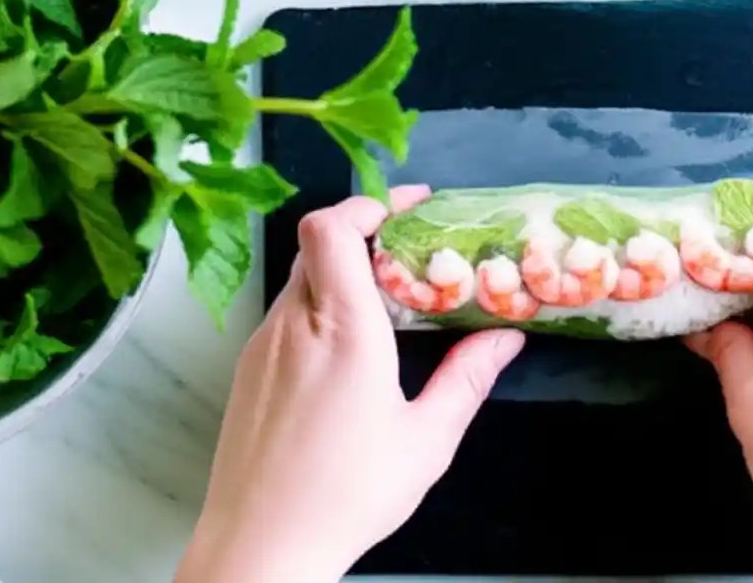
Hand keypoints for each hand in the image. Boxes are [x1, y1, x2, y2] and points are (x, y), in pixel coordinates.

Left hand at [176, 186, 525, 582]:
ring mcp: (262, 346)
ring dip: (341, 271)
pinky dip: (318, 306)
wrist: (260, 547)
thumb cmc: (345, 496)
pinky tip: (348, 345)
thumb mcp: (426, 441)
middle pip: (318, 243)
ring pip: (300, 277)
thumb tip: (504, 339)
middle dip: (365, 231)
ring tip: (388, 298)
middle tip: (411, 248)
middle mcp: (294, 325)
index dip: (367, 204)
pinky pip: (285, 313)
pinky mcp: (248, 370)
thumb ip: (467, 379)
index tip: (409, 209)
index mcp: (343, 331)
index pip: (331, 228)